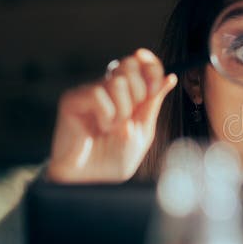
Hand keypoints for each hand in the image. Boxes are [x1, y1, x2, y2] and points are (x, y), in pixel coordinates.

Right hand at [46, 48, 177, 182]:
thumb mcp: (144, 130)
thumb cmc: (116, 158)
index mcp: (127, 93)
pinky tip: (99, 129)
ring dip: (123, 110)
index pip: (139, 63)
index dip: (151, 66)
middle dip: (140, 90)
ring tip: (113, 128)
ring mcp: (89, 92)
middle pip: (128, 64)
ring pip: (117, 81)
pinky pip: (98, 93)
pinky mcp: (72, 99)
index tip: (158, 82)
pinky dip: (106, 114)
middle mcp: (107, 88)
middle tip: (133, 115)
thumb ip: (153, 103)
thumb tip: (170, 77)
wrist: (93, 180)